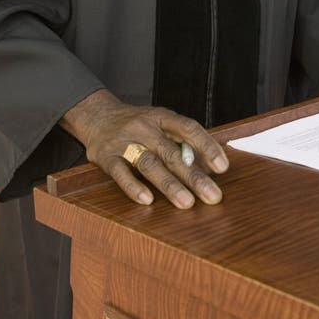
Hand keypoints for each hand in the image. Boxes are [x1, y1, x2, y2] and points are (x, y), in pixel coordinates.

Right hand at [60, 90, 228, 207]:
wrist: (96, 116)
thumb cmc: (139, 126)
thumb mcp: (160, 124)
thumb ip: (183, 143)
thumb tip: (212, 169)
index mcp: (162, 117)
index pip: (188, 128)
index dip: (207, 146)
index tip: (222, 167)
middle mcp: (144, 127)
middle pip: (172, 152)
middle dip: (194, 176)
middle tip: (213, 196)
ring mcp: (124, 141)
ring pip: (149, 163)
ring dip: (170, 185)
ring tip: (187, 203)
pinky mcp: (106, 156)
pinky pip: (120, 172)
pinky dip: (134, 187)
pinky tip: (148, 200)